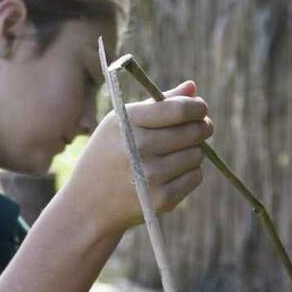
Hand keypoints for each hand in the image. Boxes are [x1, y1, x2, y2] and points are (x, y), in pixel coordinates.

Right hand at [64, 81, 212, 239]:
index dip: (198, 107)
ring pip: (197, 154)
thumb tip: (193, 87)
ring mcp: (151, 175)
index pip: (179, 109)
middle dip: (202, 127)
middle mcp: (139, 148)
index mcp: (128, 122)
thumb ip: (159, 104)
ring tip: (177, 153)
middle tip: (200, 128)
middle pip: (193, 131)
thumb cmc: (109, 155)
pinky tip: (172, 173)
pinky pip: (195, 177)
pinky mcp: (162, 199)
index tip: (200, 109)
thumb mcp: (123, 123)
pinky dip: (190, 172)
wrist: (89, 203)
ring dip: (194, 151)